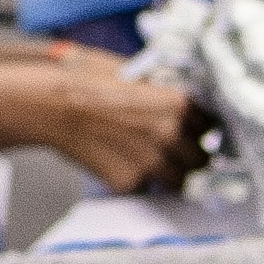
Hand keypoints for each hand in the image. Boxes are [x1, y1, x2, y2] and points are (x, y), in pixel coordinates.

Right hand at [9, 50, 202, 195]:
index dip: (202, 130)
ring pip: (180, 181)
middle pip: (201, 159)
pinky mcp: (128, 182)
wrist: (52, 104)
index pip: (212, 126)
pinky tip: (122, 164)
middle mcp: (171, 135)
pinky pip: (146, 188)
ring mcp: (151, 163)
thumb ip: (163, 93)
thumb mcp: (135, 75)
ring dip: (171, 175)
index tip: (195, 134)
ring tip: (152, 163)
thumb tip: (178, 102)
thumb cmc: (87, 81)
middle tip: (175, 152)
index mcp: (178, 105)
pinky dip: (138, 181)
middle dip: (191, 156)